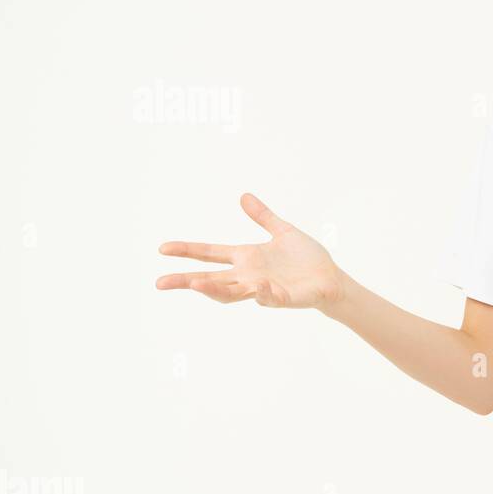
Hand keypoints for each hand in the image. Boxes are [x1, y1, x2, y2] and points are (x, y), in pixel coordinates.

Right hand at [155, 193, 345, 309]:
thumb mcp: (283, 231)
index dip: (187, 251)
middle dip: (186, 281)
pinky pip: (270, 297)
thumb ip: (263, 217)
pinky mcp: (285, 298)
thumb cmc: (307, 259)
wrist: (332, 279)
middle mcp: (249, 275)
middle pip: (211, 279)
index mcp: (247, 258)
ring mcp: (265, 289)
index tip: (163, 248)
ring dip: (215, 289)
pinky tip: (258, 287)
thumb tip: (243, 196)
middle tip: (160, 283)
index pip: (210, 254)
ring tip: (196, 284)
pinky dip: (264, 293)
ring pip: (233, 293)